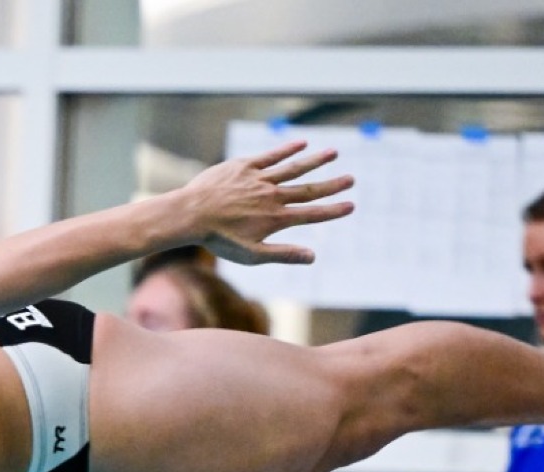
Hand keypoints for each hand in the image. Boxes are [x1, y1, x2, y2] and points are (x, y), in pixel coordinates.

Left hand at [182, 142, 354, 265]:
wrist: (191, 214)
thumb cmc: (219, 239)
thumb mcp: (252, 255)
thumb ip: (283, 254)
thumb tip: (313, 257)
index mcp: (275, 218)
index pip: (311, 214)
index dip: (333, 210)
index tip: (351, 205)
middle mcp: (272, 196)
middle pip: (308, 189)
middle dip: (332, 185)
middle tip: (352, 178)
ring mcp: (259, 179)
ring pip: (293, 167)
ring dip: (315, 160)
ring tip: (334, 153)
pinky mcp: (244, 166)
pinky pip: (271, 156)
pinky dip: (287, 149)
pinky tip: (303, 143)